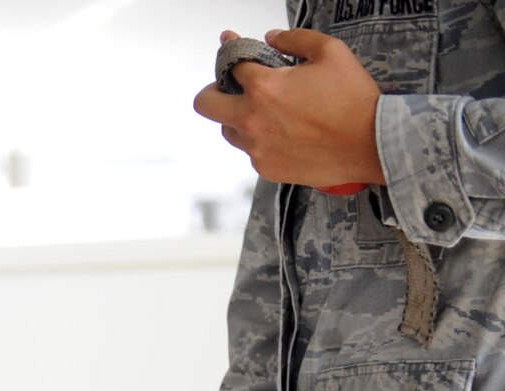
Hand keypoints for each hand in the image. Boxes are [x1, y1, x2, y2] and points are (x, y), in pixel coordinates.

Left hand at [194, 28, 385, 187]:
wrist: (370, 144)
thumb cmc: (353, 99)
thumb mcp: (331, 52)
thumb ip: (296, 39)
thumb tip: (271, 38)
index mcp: (264, 87)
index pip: (231, 62)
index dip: (230, 48)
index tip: (229, 43)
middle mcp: (251, 119)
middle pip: (204, 104)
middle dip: (213, 90)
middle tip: (229, 87)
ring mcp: (256, 147)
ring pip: (227, 130)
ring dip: (237, 117)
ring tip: (263, 111)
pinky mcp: (265, 167)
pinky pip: (250, 151)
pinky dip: (259, 140)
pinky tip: (283, 133)